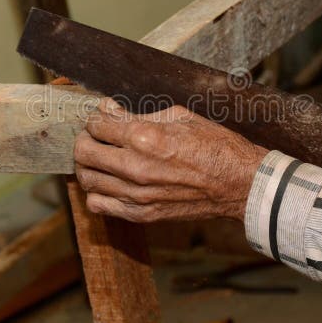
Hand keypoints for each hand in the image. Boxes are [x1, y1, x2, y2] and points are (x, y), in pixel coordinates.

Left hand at [73, 98, 267, 222]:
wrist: (237, 183)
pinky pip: (99, 205)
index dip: (96, 119)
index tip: (102, 118)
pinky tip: (109, 182)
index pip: (97, 125)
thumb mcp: (179, 117)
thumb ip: (138, 114)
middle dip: (85, 140)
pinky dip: (97, 192)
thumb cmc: (214, 145)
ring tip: (100, 158)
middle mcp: (136, 167)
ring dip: (88, 165)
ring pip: (87, 180)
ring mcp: (137, 194)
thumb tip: (108, 109)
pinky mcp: (142, 214)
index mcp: (145, 138)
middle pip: (84, 152)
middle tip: (95, 136)